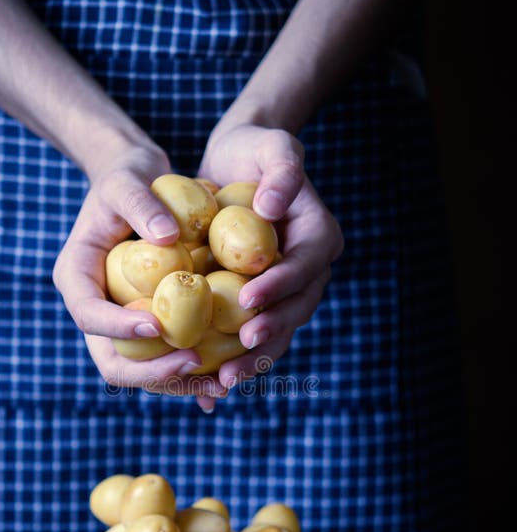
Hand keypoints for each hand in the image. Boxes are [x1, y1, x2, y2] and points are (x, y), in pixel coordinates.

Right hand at [52, 134, 227, 405]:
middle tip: (194, 362)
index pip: (89, 315)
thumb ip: (141, 204)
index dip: (119, 328)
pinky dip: (192, 374)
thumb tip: (167, 238)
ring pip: (142, 371)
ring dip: (178, 383)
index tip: (158, 326)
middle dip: (152, 372)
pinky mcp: (149, 327)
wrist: (137, 185)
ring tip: (220, 384)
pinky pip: (167, 360)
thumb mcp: (129, 179)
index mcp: (77, 278)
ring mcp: (121, 324)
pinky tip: (224, 382)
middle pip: (112, 361)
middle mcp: (96, 310)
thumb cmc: (128, 177)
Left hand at [198, 124, 343, 388]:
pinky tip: (210, 385)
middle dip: (269, 336)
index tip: (248, 300)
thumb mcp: (271, 145)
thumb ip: (282, 170)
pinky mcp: (260, 301)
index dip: (281, 287)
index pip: (304, 268)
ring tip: (224, 382)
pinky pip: (252, 333)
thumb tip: (273, 208)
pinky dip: (235, 358)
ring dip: (254, 360)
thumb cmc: (253, 150)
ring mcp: (286, 290)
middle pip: (295, 310)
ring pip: (276, 331)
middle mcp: (309, 270)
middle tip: (239, 355)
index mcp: (320, 238)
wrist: (235, 165)